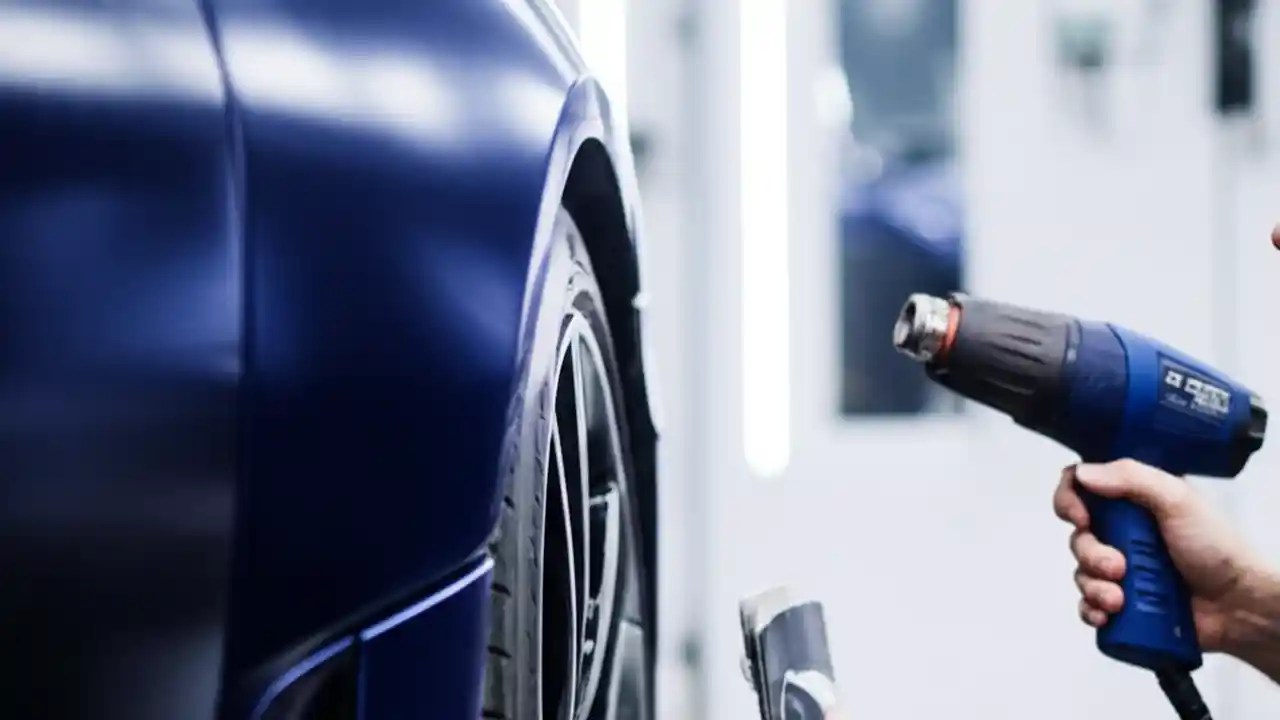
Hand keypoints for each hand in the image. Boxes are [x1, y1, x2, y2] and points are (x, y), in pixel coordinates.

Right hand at [1053, 460, 1261, 652]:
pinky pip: (1088, 605)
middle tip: (1117, 566)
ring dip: (1093, 586)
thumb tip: (1082, 473)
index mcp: (1132, 501)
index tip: (1080, 517)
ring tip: (1120, 599)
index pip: (1080, 489)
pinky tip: (1106, 615)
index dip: (1069, 500)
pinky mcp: (1123, 602)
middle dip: (1089, 554)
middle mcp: (1122, 533)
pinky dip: (1091, 610)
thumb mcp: (1178, 500)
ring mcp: (1121, 569)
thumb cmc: (1218, 548)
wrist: (1240, 605)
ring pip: (1081, 573)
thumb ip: (1131, 478)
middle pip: (1077, 536)